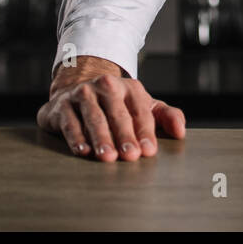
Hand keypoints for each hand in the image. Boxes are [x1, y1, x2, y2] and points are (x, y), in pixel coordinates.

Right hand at [37, 55, 186, 161]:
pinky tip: (83, 151)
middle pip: (117, 114)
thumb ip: (165, 116)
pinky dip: (76, 137)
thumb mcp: (142, 106)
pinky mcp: (62, 105)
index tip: (149, 151)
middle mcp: (106, 86)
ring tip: (107, 157)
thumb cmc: (115, 104)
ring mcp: (83, 94)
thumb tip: (180, 132)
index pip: (140, 110)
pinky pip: (70, 122)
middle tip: (130, 156)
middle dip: (124, 136)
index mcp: (130, 87)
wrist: (76, 90)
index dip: (145, 131)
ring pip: (93, 117)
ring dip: (101, 138)